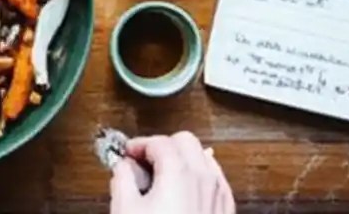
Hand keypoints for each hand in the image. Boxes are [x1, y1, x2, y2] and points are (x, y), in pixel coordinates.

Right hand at [110, 132, 234, 213]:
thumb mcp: (126, 209)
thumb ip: (122, 179)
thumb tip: (123, 168)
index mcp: (179, 172)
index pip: (159, 141)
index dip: (138, 144)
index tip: (127, 154)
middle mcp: (203, 178)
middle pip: (185, 141)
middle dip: (163, 145)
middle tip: (143, 160)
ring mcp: (218, 194)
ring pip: (204, 158)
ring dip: (183, 158)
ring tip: (162, 175)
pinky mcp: (225, 210)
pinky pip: (216, 180)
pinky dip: (199, 176)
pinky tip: (184, 190)